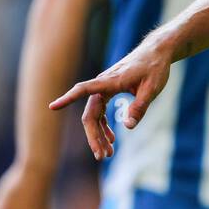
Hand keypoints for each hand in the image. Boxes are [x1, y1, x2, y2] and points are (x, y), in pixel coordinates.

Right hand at [49, 37, 173, 159]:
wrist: (157, 52)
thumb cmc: (155, 68)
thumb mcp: (152, 89)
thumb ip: (140, 107)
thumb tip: (127, 127)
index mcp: (110, 81)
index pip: (84, 89)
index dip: (68, 98)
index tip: (52, 107)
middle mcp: (103, 84)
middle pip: (90, 114)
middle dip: (93, 137)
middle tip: (102, 156)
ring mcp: (105, 88)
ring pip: (95, 116)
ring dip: (99, 135)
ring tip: (107, 153)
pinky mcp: (110, 91)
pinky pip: (101, 112)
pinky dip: (104, 126)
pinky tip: (110, 139)